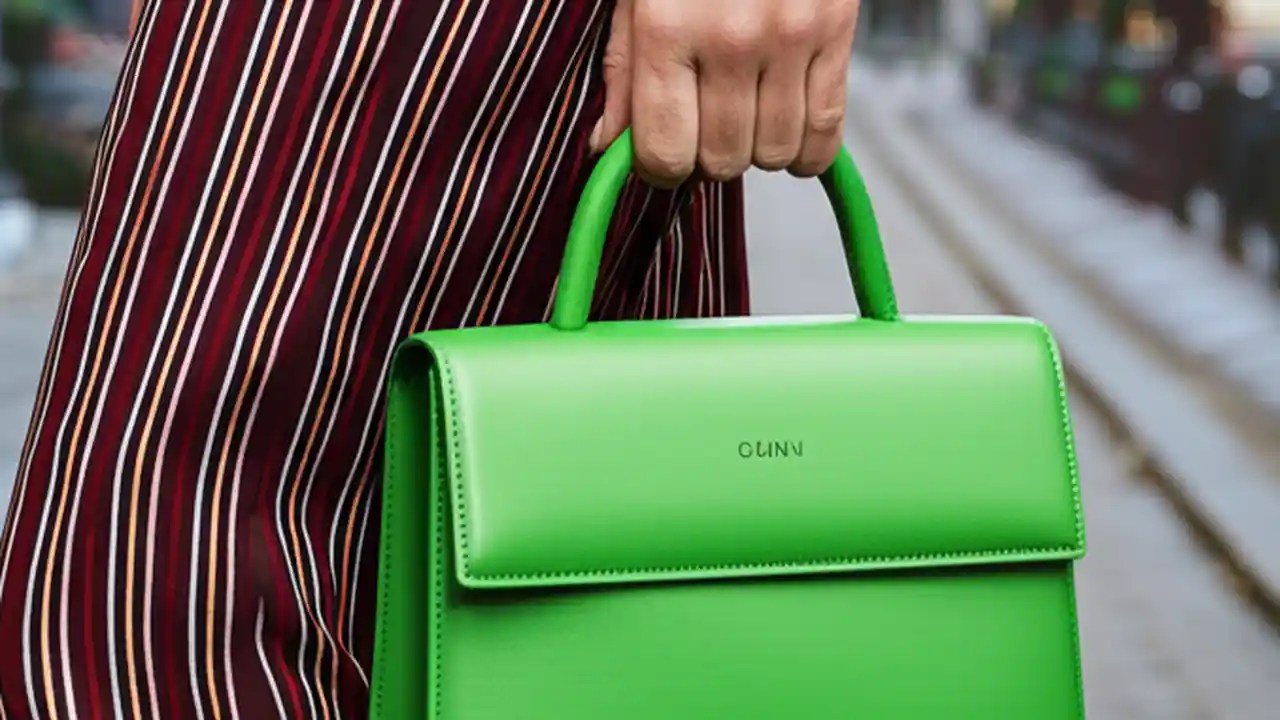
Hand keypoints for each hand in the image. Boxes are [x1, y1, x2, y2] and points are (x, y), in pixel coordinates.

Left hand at [590, 0, 859, 187]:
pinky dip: (808, 149)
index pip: (665, 151)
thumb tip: (606, 148)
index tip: (663, 156)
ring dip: (758, 148)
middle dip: (708, 156)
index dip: (659, 168)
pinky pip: (827, 130)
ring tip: (747, 112)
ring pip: (776, 153)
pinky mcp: (837, 30)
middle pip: (722, 161)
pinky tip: (789, 126)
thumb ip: (621, 70)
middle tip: (706, 123)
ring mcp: (791, 36)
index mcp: (667, 28)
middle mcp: (731, 37)